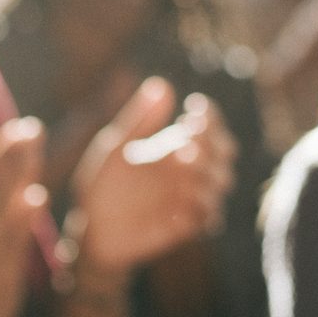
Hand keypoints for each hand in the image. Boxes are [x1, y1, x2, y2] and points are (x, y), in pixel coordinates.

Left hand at [69, 79, 236, 275]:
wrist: (93, 231)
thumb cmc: (101, 186)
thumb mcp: (114, 149)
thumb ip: (140, 120)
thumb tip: (163, 84)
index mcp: (172, 145)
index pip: (206, 125)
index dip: (209, 116)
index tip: (194, 112)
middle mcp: (187, 169)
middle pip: (225, 150)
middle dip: (215, 145)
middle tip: (190, 147)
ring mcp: (190, 197)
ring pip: (223, 181)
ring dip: (211, 174)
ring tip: (186, 174)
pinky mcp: (189, 224)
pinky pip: (211, 215)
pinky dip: (206, 207)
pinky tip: (185, 203)